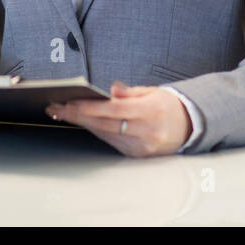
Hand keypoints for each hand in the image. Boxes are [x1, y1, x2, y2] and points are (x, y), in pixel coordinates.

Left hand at [45, 81, 190, 156]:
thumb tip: (111, 90)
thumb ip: (130, 92)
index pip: (113, 110)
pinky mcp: (137, 155)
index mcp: (151, 111)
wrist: (189, 127)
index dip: (89, 106)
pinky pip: (111, 141)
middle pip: (104, 124)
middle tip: (56, 108)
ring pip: (105, 134)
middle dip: (78, 115)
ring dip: (83, 123)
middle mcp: (146, 131)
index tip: (69, 102)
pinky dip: (96, 131)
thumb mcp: (152, 92)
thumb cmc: (167, 106)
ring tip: (63, 113)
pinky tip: (83, 122)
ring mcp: (141, 146)